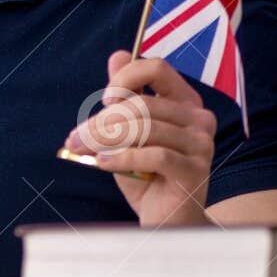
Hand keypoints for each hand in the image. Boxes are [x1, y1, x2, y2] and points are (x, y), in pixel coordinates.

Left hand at [64, 51, 217, 226]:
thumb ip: (124, 98)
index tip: (105, 100)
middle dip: (101, 121)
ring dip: (105, 140)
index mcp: (184, 101)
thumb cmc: (144, 174)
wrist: (164, 221)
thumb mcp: (127, 133)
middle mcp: (198, 118)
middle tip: (75, 138)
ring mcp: (201, 144)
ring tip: (84, 151)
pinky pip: (154, 155)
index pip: (157, 68)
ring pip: (145, 128)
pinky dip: (122, 158)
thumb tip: (117, 55)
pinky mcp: (196, 169)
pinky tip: (103, 164)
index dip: (125, 78)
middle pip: (142, 104)